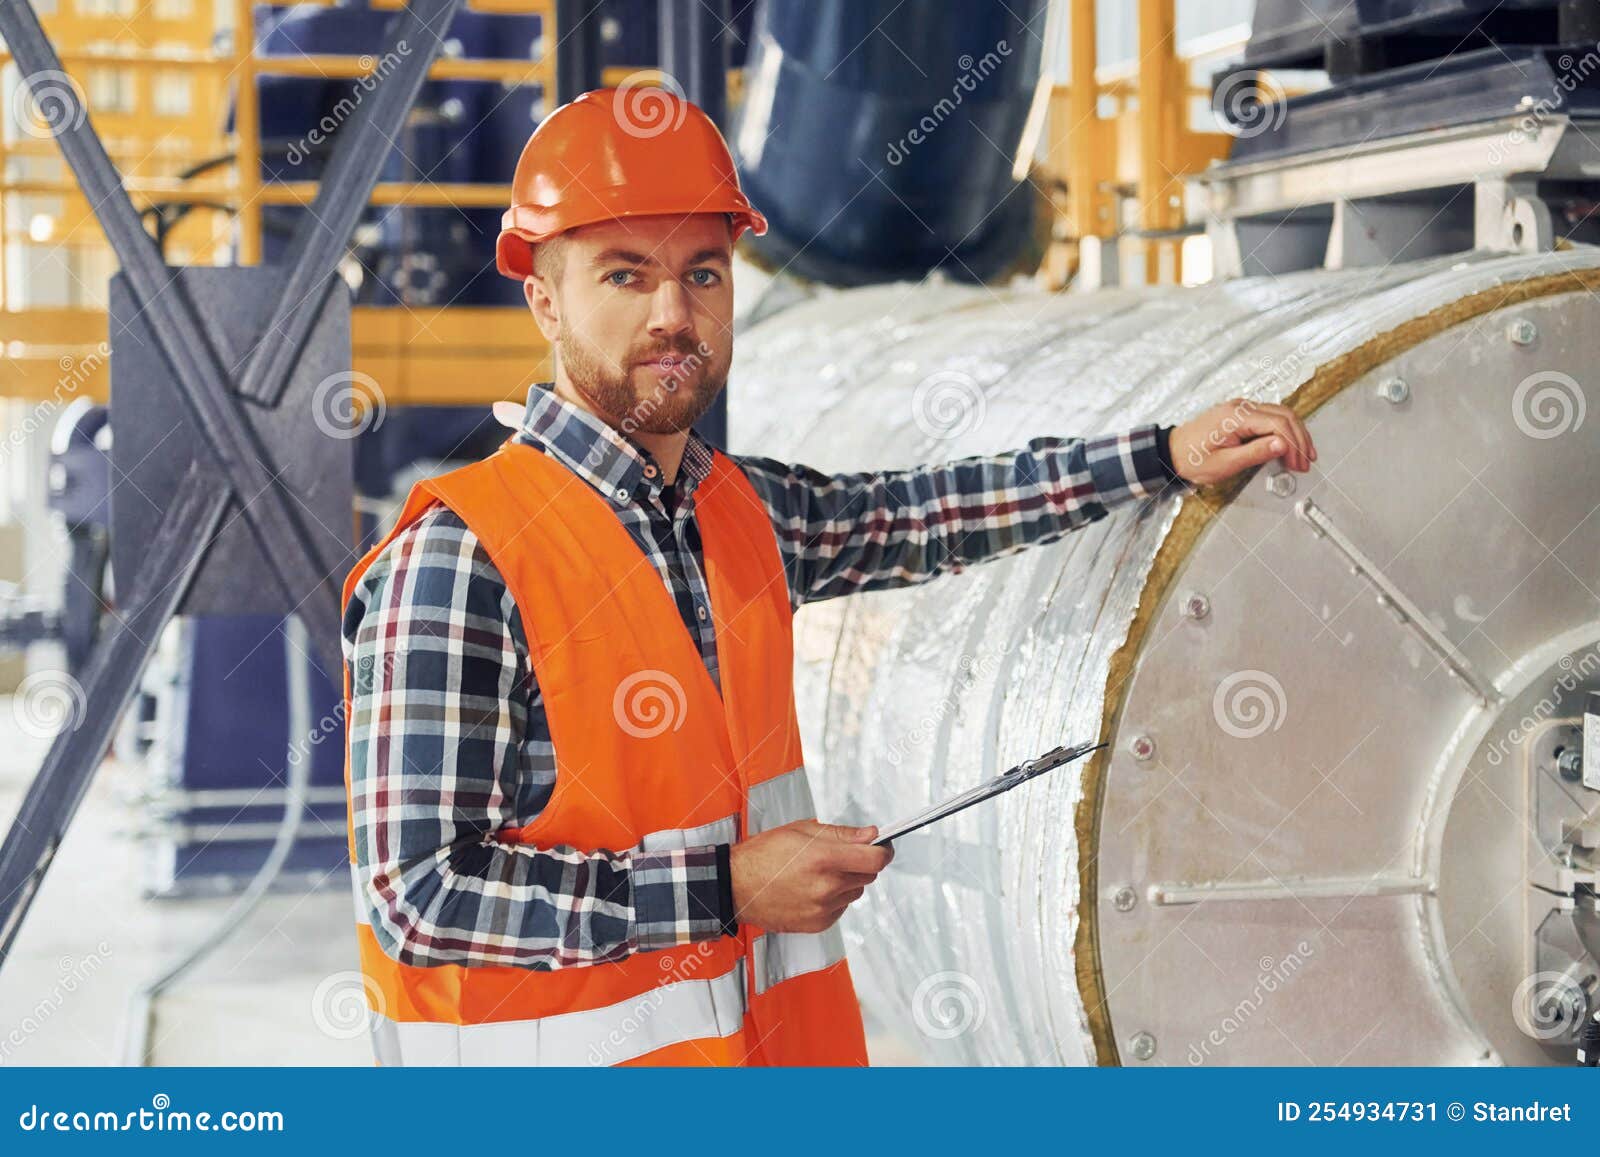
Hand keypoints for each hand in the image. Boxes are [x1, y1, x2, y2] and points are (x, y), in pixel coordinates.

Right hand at [729, 819, 893, 933]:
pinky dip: (834, 898)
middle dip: (861, 862)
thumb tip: (870, 835)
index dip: (883, 850)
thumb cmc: (762, 855)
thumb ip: (841, 834)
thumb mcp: (802, 831)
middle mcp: (826, 887)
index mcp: (824, 859)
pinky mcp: (818, 924)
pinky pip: (841, 908)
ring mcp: (823, 909)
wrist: (735, 886)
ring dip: (846, 881)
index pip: (875, 859)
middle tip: (839, 855)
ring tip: (818, 872)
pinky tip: (811, 888)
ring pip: (855, 892)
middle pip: (868, 875)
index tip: (882, 846)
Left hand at [1168, 398, 1314, 486]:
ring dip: (1294, 434)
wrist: (1172, 452)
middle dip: (1299, 439)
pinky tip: (1288, 446)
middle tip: (1305, 463)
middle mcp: (1241, 406)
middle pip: (1284, 415)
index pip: (1277, 423)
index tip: (1299, 464)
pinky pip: (1270, 417)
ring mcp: (1242, 407)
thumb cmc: (1193, 459)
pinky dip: (1283, 431)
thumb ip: (1255, 453)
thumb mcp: (1224, 464)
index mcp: (1235, 416)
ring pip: (1280, 413)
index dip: (1293, 444)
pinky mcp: (1242, 413)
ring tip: (1301, 456)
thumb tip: (1283, 444)